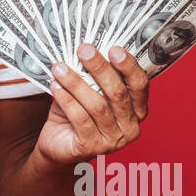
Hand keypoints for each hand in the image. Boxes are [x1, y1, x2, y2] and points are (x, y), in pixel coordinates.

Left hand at [36, 44, 149, 164]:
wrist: (58, 143)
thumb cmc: (77, 113)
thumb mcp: (89, 92)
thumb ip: (93, 76)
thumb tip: (87, 50)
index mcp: (136, 109)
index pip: (139, 85)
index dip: (129, 66)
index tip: (114, 48)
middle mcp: (130, 126)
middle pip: (118, 93)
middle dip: (100, 68)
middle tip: (83, 50)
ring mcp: (113, 140)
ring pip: (97, 106)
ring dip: (76, 83)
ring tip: (60, 68)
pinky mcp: (92, 147)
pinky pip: (80, 118)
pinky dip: (66, 99)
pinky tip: (56, 86)